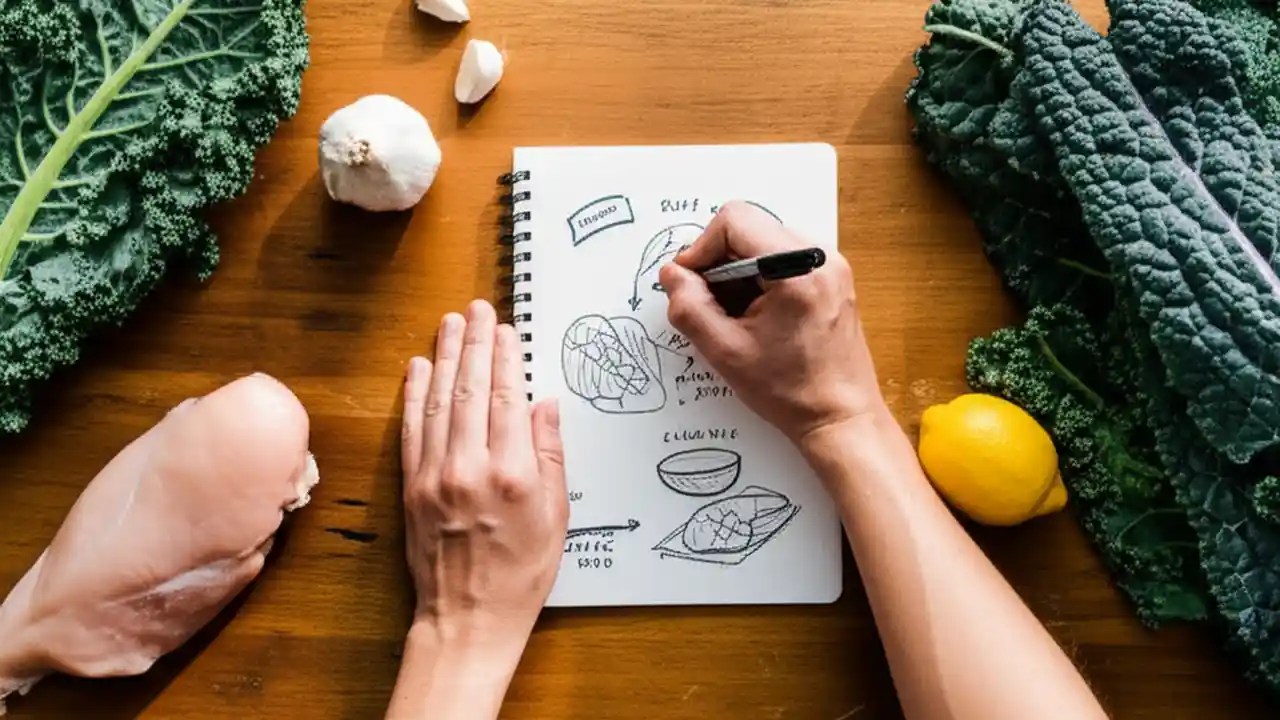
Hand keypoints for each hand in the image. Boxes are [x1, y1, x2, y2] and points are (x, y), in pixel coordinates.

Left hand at [400, 299, 567, 641]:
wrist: (469, 618)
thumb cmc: (520, 574)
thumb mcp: (556, 516)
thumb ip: (550, 455)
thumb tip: (544, 405)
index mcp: (514, 474)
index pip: (508, 398)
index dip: (506, 358)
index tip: (506, 329)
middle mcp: (471, 468)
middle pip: (471, 389)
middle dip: (473, 343)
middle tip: (476, 309)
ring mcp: (436, 476)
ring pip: (439, 401)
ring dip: (443, 357)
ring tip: (448, 324)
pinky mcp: (411, 488)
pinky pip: (412, 430)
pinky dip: (414, 395)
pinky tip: (417, 368)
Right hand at [659, 202, 884, 445]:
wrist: (842, 417)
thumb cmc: (791, 392)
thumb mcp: (726, 351)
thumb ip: (689, 307)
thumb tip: (671, 274)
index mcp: (798, 269)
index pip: (735, 220)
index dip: (701, 248)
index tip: (689, 282)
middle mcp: (821, 257)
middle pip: (750, 229)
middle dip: (719, 263)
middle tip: (709, 305)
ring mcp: (831, 265)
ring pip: (764, 243)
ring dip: (738, 273)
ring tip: (735, 317)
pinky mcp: (832, 278)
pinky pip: (784, 259)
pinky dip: (760, 279)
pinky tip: (756, 316)